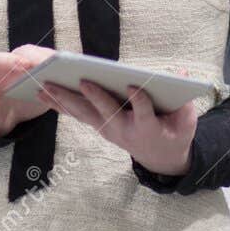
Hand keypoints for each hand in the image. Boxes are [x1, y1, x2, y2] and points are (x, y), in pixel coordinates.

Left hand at [0, 44, 57, 136]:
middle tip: (47, 65)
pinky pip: (59, 68)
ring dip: (56, 62)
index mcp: (0, 66)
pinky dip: (66, 71)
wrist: (7, 114)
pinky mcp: (49, 73)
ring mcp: (35, 65)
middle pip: (29, 52)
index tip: (24, 66)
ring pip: (46, 57)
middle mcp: (18, 60)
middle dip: (38, 57)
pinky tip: (72, 80)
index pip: (4, 59)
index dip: (14, 61)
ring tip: (65, 71)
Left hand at [38, 79, 197, 177]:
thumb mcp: (186, 120)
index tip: (134, 86)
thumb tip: (182, 72)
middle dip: (94, 96)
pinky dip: (60, 104)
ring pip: (85, 114)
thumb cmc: (174, 132)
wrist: (161, 158)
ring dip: (65, 100)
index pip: (144, 112)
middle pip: (107, 112)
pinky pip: (78, 114)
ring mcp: (109, 129)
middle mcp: (124, 130)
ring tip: (45, 86)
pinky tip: (43, 93)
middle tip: (82, 81)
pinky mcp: (100, 126)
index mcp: (149, 127)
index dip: (140, 100)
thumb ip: (184, 100)